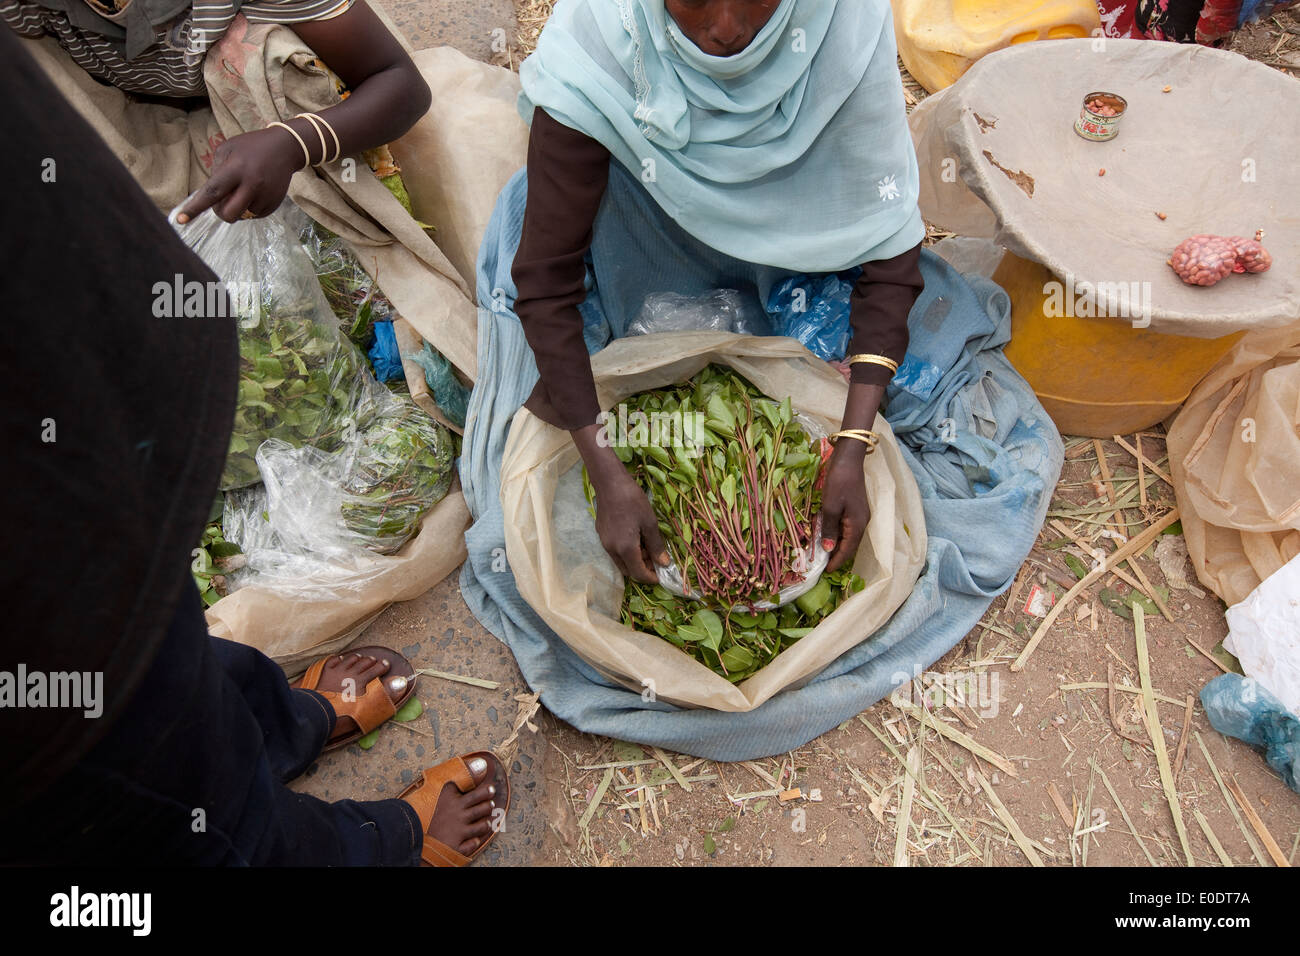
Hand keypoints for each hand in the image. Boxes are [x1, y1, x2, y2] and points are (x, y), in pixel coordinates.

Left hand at [176, 127, 302, 223]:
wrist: (285, 148)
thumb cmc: (250, 147)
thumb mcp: (227, 149)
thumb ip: (216, 172)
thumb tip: (209, 196)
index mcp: (236, 169)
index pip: (212, 192)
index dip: (195, 207)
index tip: (181, 219)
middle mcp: (251, 184)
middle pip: (228, 213)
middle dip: (220, 212)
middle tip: (221, 203)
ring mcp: (265, 196)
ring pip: (242, 216)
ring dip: (237, 207)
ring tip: (244, 189)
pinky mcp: (274, 204)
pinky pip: (255, 215)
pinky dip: (250, 208)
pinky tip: (255, 192)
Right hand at [591, 468, 669, 583]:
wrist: (609, 483)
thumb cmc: (632, 500)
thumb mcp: (650, 523)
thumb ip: (657, 545)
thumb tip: (664, 563)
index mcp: (625, 549)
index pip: (638, 574)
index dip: (651, 578)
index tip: (661, 575)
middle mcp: (612, 550)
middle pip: (628, 570)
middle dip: (643, 569)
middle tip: (657, 559)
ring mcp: (604, 542)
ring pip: (621, 561)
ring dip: (634, 560)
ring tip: (647, 545)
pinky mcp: (601, 534)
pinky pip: (615, 551)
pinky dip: (626, 551)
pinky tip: (635, 537)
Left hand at [817, 441, 870, 571]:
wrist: (849, 458)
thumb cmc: (839, 482)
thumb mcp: (830, 506)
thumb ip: (828, 528)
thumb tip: (828, 549)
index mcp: (857, 525)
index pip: (847, 551)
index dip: (836, 562)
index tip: (826, 572)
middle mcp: (862, 522)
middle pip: (849, 545)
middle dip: (836, 556)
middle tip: (821, 565)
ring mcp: (859, 515)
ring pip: (848, 536)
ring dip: (836, 544)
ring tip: (822, 552)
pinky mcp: (855, 507)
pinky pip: (846, 526)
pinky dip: (837, 533)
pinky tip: (826, 533)